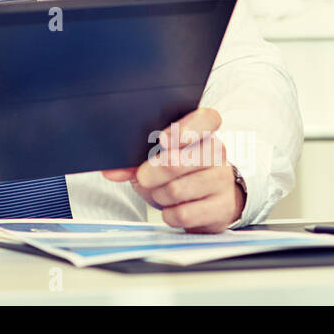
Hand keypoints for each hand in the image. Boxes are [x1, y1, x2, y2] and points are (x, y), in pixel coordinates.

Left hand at [102, 107, 245, 233]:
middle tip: (143, 177)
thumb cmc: (179, 175)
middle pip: (182, 160)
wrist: (209, 203)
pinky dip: (169, 214)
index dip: (186, 128)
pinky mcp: (222, 207)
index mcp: (203, 132)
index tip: (163, 140)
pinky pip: (184, 213)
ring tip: (160, 193)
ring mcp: (222, 180)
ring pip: (177, 189)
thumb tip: (111, 171)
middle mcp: (217, 152)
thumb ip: (133, 161)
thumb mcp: (156, 161)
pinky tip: (172, 209)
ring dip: (158, 195)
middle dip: (153, 173)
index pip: (207, 119)